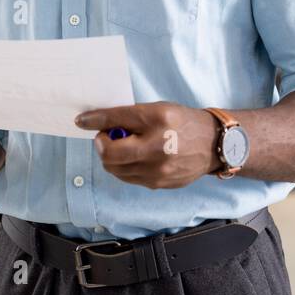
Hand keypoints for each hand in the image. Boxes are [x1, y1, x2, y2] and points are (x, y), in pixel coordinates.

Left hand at [75, 103, 219, 187]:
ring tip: (123, 147)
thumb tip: (97, 124)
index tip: (81, 121)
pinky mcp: (159, 184)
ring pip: (116, 170)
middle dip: (102, 145)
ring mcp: (159, 170)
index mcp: (158, 120)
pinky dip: (125, 168)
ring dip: (112, 158)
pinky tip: (135, 158)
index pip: (117, 119)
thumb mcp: (157, 109)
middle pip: (110, 154)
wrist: (212, 144)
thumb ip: (128, 116)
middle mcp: (158, 146)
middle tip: (108, 136)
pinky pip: (129, 178)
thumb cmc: (182, 122)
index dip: (94, 120)